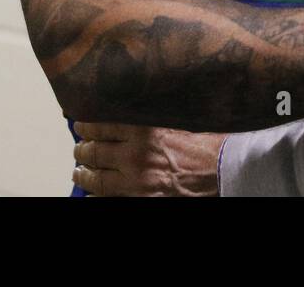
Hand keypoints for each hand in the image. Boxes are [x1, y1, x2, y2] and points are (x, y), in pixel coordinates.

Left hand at [72, 121, 226, 196]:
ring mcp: (134, 180)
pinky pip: (106, 198)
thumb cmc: (207, 143)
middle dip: (83, 149)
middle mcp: (134, 154)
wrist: (223, 170)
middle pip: (93, 151)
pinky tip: (92, 193)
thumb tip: (135, 104)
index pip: (100, 124)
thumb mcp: (178, 115)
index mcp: (143, 128)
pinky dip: (95, 195)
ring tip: (80, 171)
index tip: (82, 124)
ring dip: (83, 173)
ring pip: (95, 177)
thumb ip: (154, 111)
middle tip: (80, 148)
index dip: (87, 124)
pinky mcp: (139, 199)